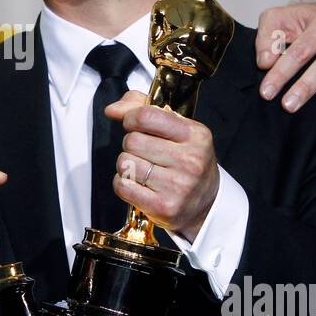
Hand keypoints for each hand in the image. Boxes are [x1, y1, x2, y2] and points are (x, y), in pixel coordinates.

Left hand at [106, 91, 218, 239]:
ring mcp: (178, 186)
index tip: (134, 124)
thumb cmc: (185, 161)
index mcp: (196, 135)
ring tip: (145, 170)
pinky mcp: (163, 207)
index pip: (146, 116)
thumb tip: (112, 110)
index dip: (131, 118)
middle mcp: (190, 160)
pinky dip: (124, 184)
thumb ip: (142, 108)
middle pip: (132, 141)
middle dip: (131, 145)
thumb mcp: (176, 128)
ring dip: (127, 165)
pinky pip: (122, 186)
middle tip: (146, 153)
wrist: (203, 205)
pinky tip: (139, 185)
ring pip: (124, 163)